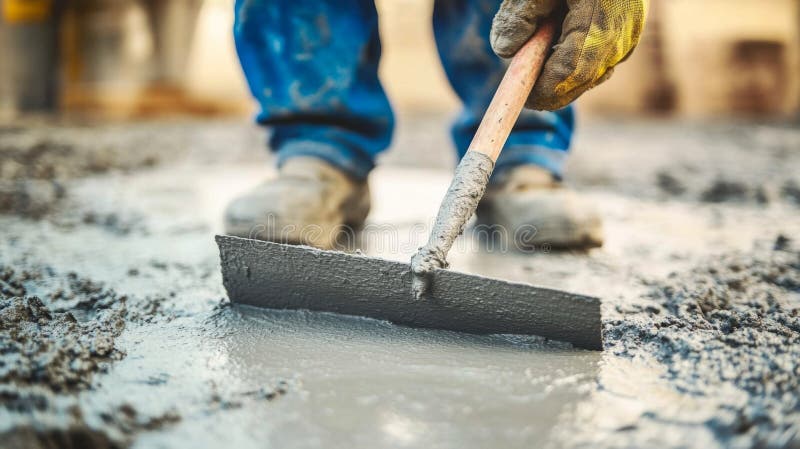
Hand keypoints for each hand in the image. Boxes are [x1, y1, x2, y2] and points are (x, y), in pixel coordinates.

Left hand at [490, 0, 647, 109]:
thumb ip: (519, 16)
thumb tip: (503, 51)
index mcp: (600, 20)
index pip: (569, 73)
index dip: (544, 91)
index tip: (523, 97)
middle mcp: (622, 33)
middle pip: (583, 79)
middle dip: (553, 90)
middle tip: (526, 90)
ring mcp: (630, 35)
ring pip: (595, 72)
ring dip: (565, 74)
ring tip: (540, 59)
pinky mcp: (631, 32)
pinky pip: (604, 59)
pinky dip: (580, 61)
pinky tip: (560, 44)